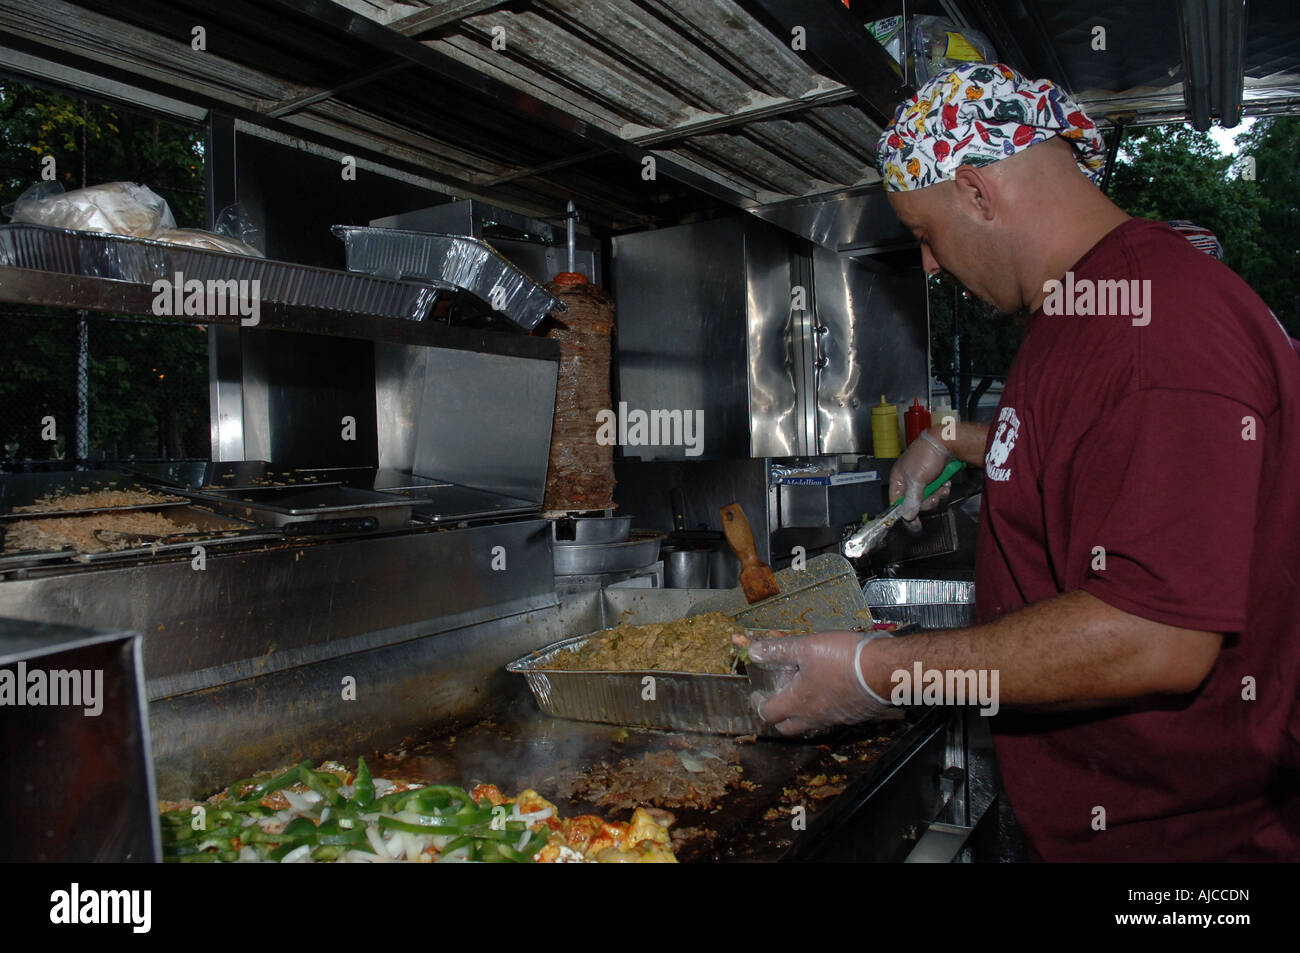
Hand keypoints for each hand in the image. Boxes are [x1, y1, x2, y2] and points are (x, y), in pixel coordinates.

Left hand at [748, 630, 894, 735]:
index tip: (758, 694)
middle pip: (788, 728)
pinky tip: (830, 689)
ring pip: (811, 723)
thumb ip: (778, 650)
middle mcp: (814, 717)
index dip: (759, 704)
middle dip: (779, 715)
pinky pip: (831, 718)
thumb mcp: (805, 647)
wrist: (885, 670)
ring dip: (802, 711)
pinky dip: (824, 708)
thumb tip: (753, 652)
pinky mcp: (853, 715)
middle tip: (779, 697)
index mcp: (798, 703)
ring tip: (804, 690)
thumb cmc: (843, 658)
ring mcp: (835, 719)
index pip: (769, 714)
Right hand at [889, 429, 954, 524]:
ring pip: (927, 497)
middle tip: (933, 495)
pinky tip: (945, 483)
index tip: (914, 522)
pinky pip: (936, 490)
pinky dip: (942, 489)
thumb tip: (906, 515)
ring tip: (941, 486)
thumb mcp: (917, 479)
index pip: (896, 501)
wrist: (947, 442)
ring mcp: (921, 478)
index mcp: (898, 478)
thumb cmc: (927, 454)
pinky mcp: (933, 477)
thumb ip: (911, 499)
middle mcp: (908, 479)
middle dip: (926, 500)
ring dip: (936, 494)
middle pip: (914, 502)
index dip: (904, 512)